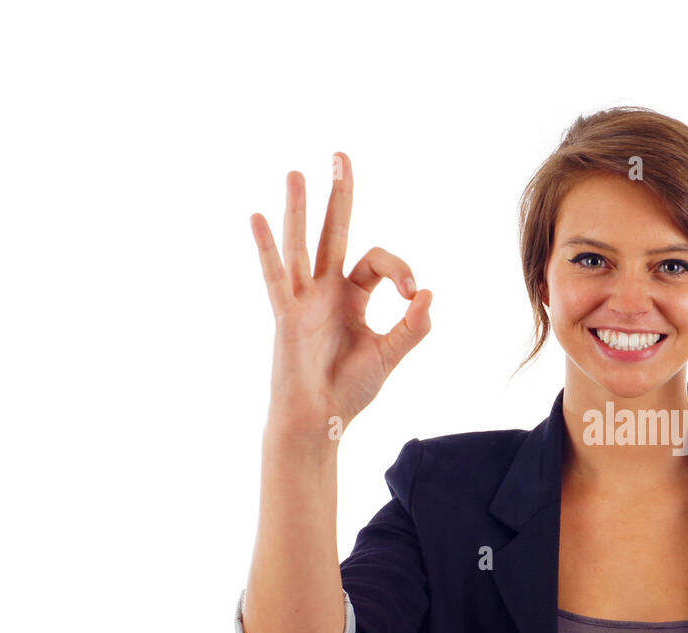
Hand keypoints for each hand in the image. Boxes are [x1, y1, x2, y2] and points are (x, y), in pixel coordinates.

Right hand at [249, 152, 432, 439]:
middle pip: (334, 233)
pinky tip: (258, 217)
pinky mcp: (287, 316)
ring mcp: (304, 301)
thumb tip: (429, 294)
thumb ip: (412, 327)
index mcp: (352, 297)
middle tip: (341, 156)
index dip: (400, 269)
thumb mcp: (389, 354)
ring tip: (297, 173)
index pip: (377, 263)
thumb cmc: (348, 390)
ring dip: (301, 210)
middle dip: (340, 195)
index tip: (413, 294)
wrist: (319, 420)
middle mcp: (326, 291)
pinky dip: (268, 248)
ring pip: (302, 246)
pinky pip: (277, 277)